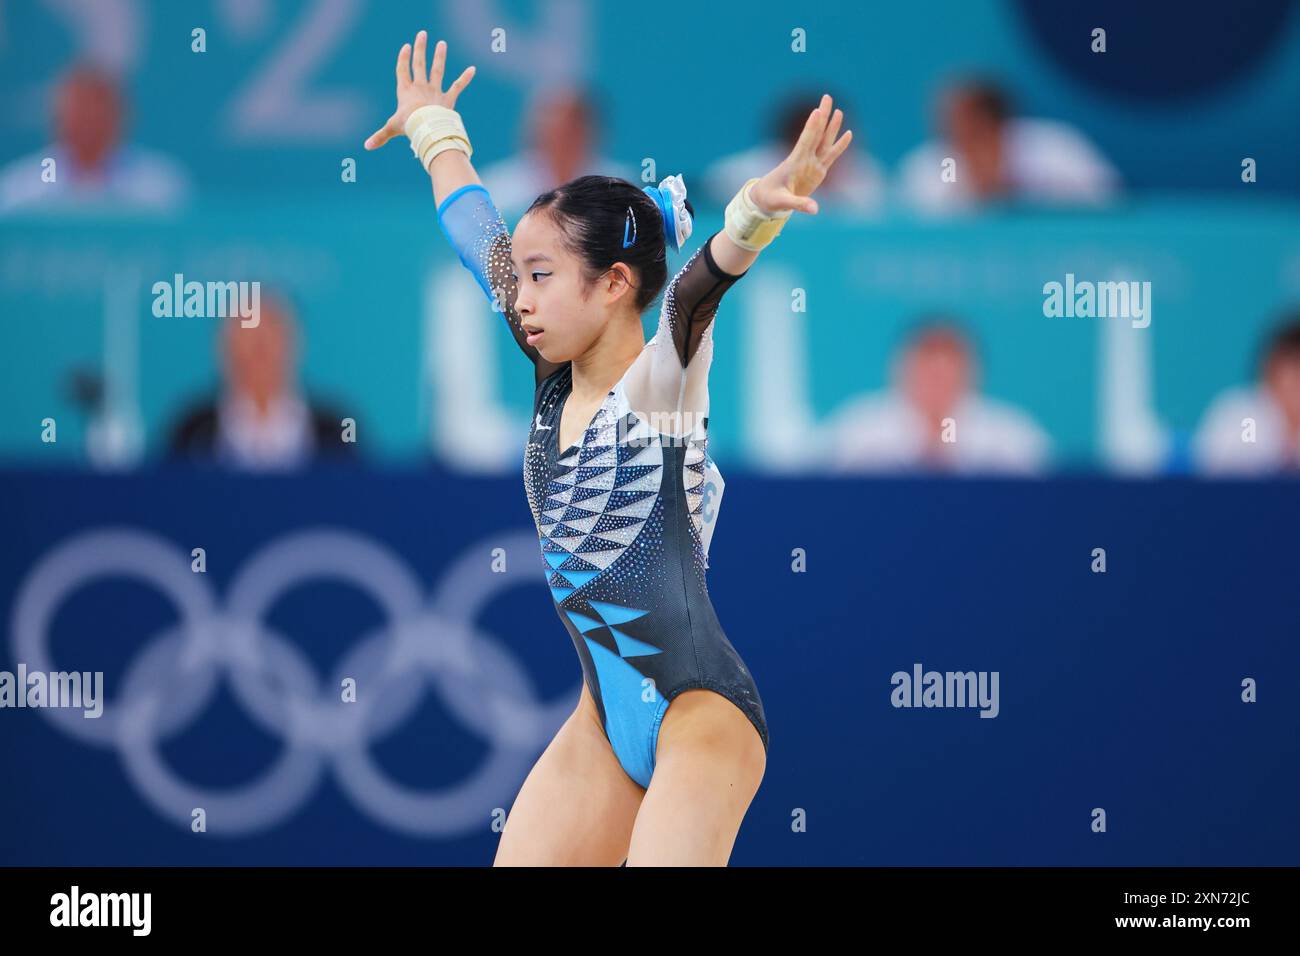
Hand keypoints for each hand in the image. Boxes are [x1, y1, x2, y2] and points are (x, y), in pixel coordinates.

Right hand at [364, 32, 475, 149]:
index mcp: (405, 91)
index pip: (402, 71)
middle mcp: (420, 88)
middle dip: (420, 49)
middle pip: (419, 64)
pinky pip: (458, 86)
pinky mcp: (448, 99)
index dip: (403, 58)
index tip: (405, 46)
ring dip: (440, 56)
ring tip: (442, 44)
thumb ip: (380, 136)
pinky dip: (465, 78)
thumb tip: (366, 146)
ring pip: (437, 70)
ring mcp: (435, 92)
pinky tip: (473, 69)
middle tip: (422, 34)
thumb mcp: (392, 129)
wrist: (428, 126)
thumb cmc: (409, 126)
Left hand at [749, 94, 851, 214]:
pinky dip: (840, 145)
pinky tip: (848, 134)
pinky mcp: (818, 171)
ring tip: (839, 110)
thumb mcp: (782, 203)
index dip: (811, 127)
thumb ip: (799, 204)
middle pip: (816, 134)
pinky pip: (831, 156)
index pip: (805, 141)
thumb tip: (815, 209)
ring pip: (824, 141)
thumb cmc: (770, 198)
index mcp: (794, 163)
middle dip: (822, 116)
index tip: (817, 111)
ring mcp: (812, 164)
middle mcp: (805, 160)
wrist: (766, 199)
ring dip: (831, 126)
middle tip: (827, 96)